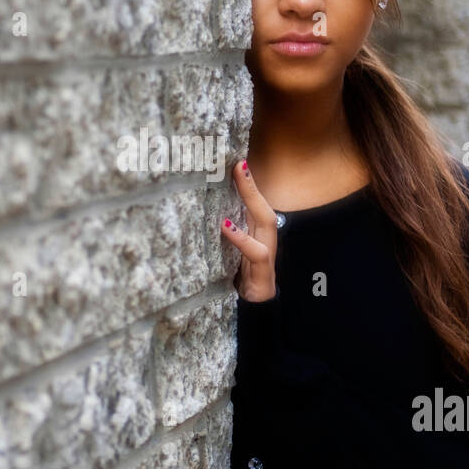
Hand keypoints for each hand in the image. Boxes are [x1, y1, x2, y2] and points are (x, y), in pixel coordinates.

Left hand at [221, 159, 277, 301]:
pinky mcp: (263, 272)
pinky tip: (226, 226)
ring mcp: (267, 255)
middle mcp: (265, 240)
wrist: (255, 307)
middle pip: (262, 207)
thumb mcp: (231, 252)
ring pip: (265, 222)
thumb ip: (227, 233)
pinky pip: (256, 252)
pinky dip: (241, 238)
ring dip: (252, 200)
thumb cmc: (241, 277)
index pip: (255, 205)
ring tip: (239, 181)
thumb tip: (202, 214)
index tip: (237, 162)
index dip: (248, 184)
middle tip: (239, 164)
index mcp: (258, 235)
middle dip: (251, 185)